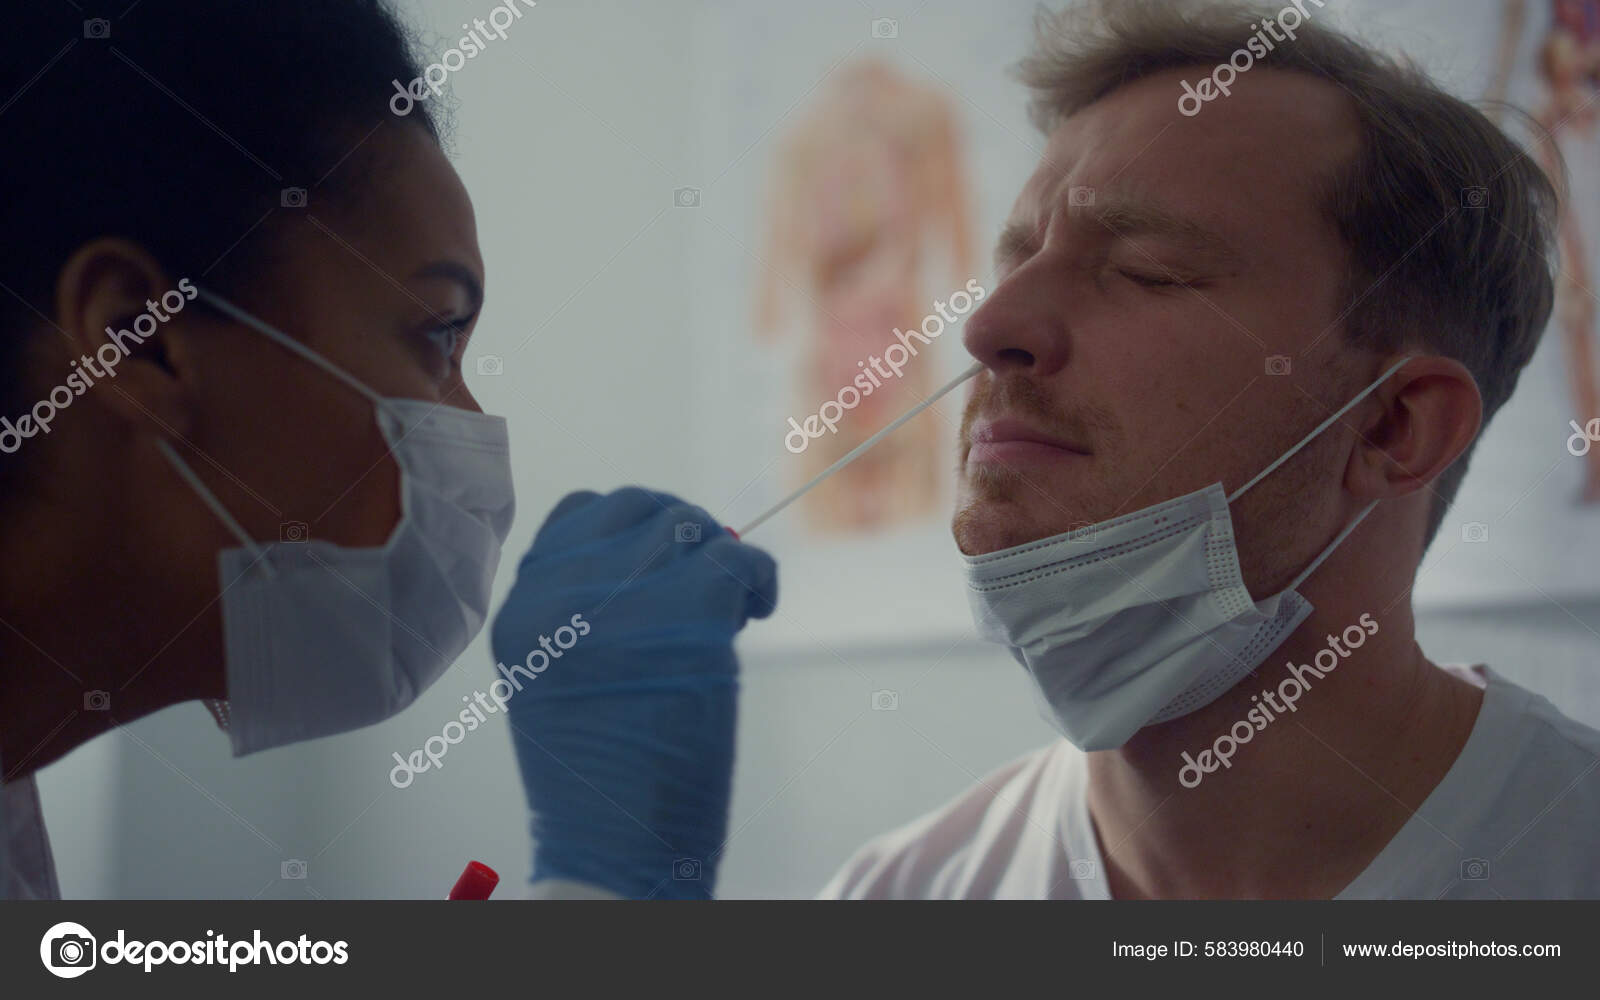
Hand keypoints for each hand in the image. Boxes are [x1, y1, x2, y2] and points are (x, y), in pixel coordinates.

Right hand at [490, 487, 776, 898]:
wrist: (615, 850)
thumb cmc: (602, 779)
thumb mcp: (559, 678)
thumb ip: (586, 607)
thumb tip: (666, 548)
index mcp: (521, 609)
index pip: (575, 511)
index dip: (631, 527)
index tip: (660, 564)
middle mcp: (559, 594)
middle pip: (636, 506)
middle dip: (682, 534)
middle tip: (705, 581)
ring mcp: (620, 600)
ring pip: (690, 527)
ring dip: (722, 558)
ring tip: (733, 605)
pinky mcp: (684, 616)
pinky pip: (737, 559)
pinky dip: (759, 579)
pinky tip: (755, 612)